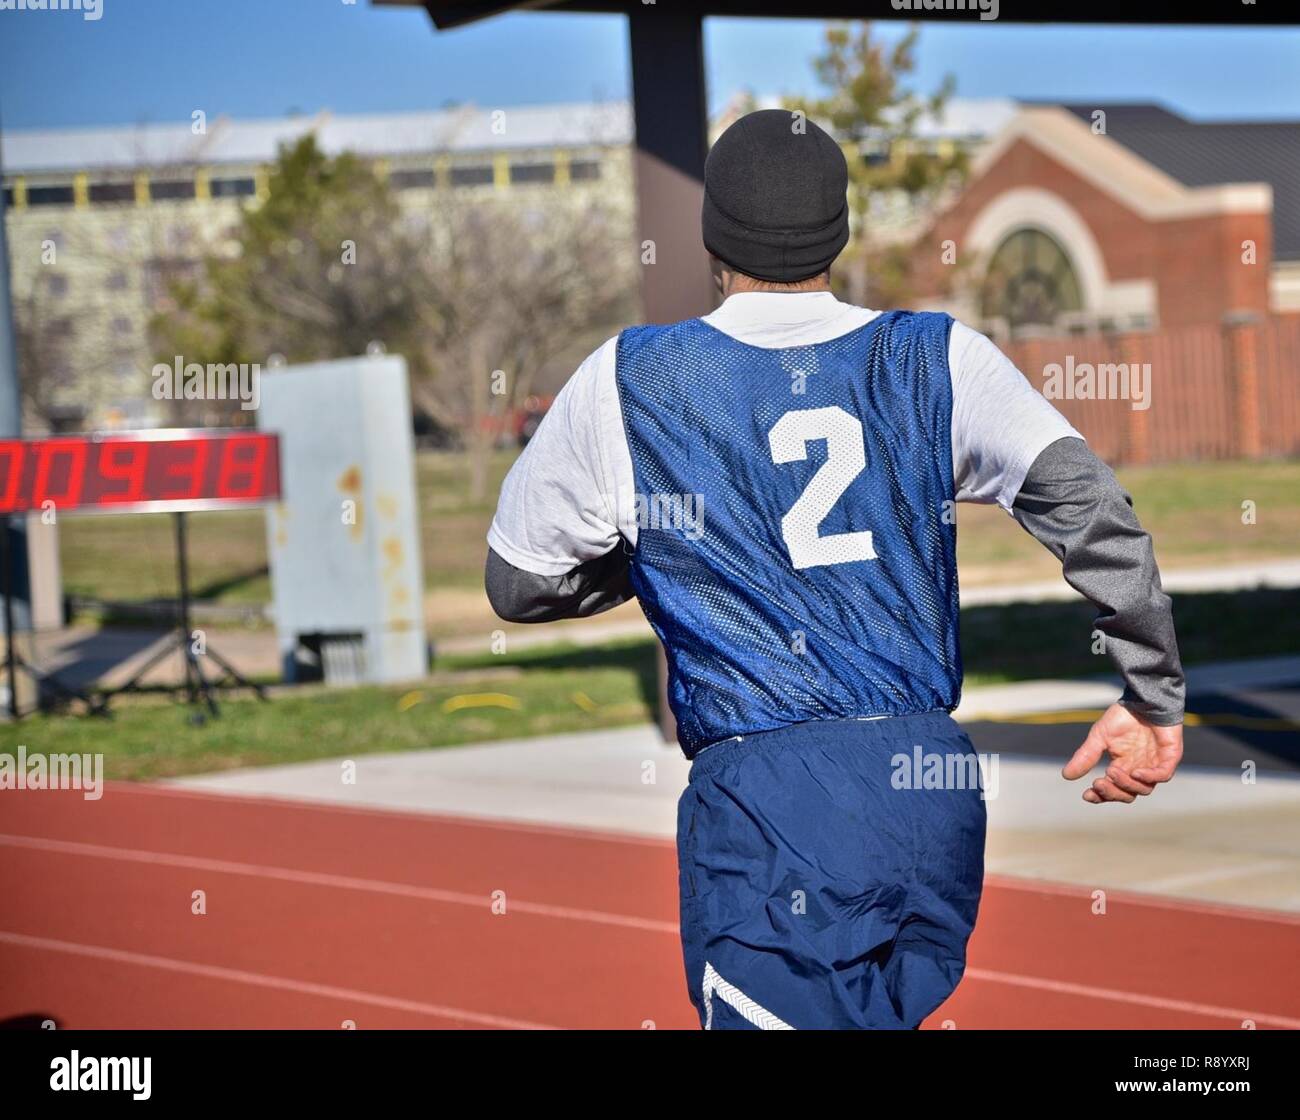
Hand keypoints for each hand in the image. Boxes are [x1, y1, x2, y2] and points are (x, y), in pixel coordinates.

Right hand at [1062, 703, 1182, 803]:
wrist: (1143, 699)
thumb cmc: (1123, 717)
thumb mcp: (1099, 737)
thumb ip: (1086, 756)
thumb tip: (1066, 775)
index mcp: (1123, 767)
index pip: (1112, 789)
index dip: (1101, 795)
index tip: (1086, 794)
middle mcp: (1139, 770)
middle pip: (1128, 794)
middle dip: (1112, 793)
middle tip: (1098, 783)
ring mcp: (1156, 765)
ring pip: (1144, 789)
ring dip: (1127, 785)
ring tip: (1112, 772)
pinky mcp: (1170, 756)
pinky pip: (1163, 775)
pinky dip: (1149, 777)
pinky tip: (1135, 772)